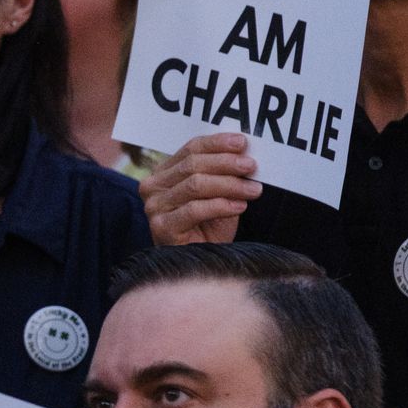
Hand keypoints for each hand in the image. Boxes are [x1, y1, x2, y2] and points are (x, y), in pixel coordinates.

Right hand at [139, 132, 258, 244]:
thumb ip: (224, 174)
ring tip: (254, 189)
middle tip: (251, 166)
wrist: (200, 264)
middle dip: (226, 163)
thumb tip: (245, 154)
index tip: (242, 142)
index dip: (217, 143)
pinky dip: (221, 206)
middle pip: (193, 165)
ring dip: (230, 185)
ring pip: (195, 185)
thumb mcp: (218, 195)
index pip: (190, 149)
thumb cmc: (208, 228)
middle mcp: (153, 187)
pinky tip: (240, 206)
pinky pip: (194, 210)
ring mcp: (154, 207)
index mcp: (164, 173)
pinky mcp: (161, 227)